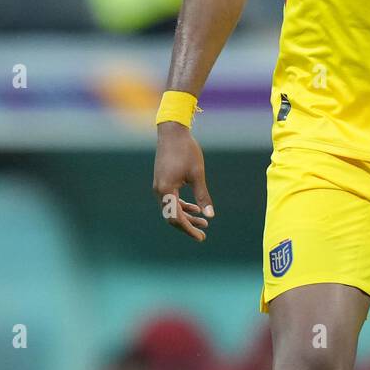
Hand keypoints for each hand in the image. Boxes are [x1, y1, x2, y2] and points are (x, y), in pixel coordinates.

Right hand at [153, 122, 214, 241]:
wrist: (173, 132)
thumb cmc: (186, 151)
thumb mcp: (197, 174)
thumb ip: (203, 196)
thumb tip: (210, 216)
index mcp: (166, 190)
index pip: (175, 218)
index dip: (188, 229)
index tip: (200, 237)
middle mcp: (159, 191)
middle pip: (172, 216)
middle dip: (188, 226)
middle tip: (204, 234)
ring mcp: (159, 187)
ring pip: (172, 208)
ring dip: (187, 216)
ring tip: (204, 222)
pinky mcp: (162, 182)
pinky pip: (171, 200)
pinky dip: (183, 206)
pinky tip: (195, 209)